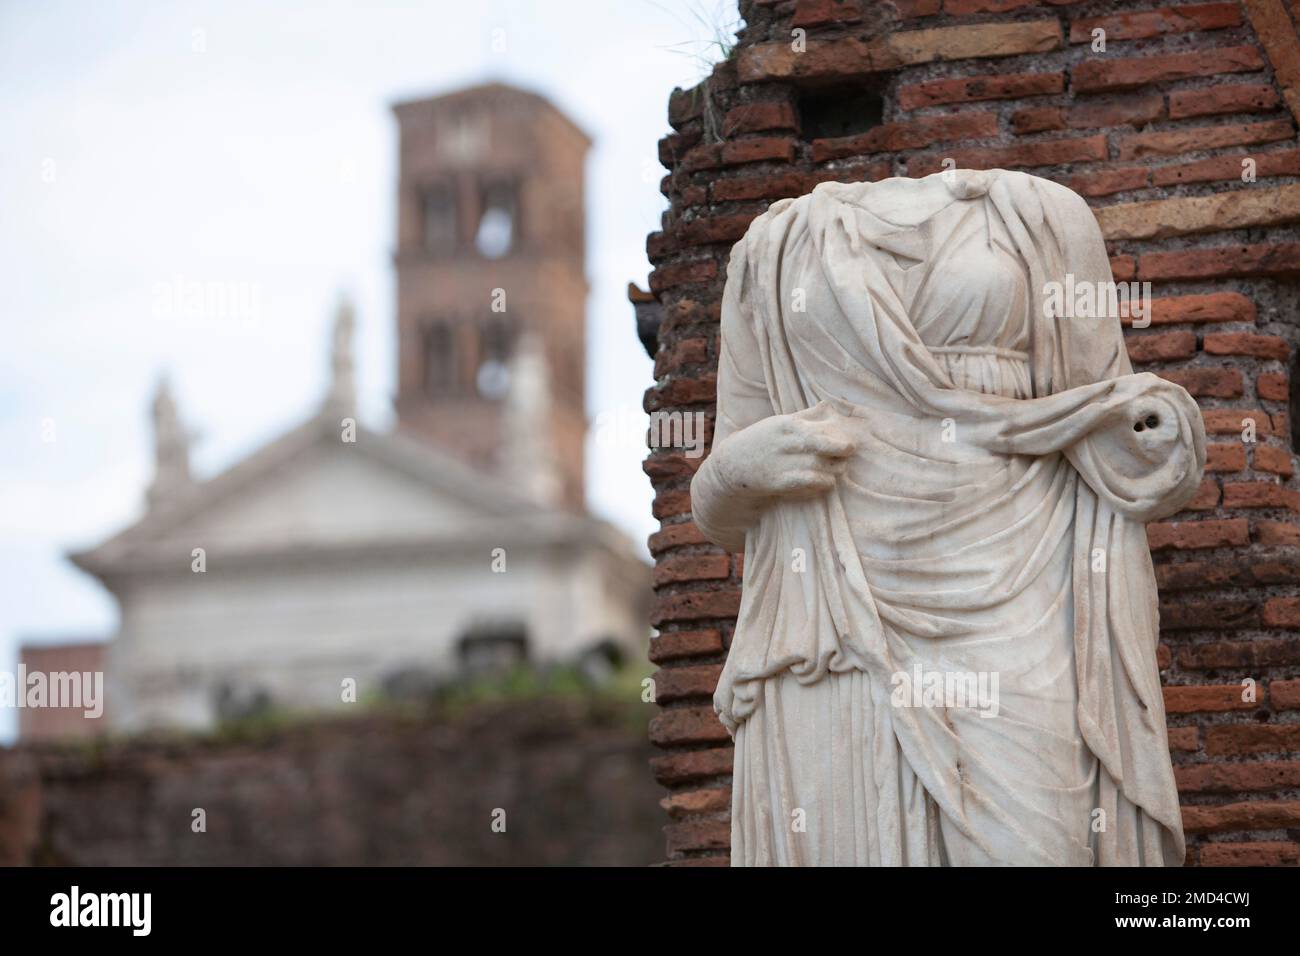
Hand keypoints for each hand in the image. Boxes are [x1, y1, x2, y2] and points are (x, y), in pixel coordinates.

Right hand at [712, 401, 855, 500]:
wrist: (731, 465)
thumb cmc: (761, 441)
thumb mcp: (779, 423)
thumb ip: (806, 416)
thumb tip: (829, 405)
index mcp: (786, 425)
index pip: (818, 429)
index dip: (838, 438)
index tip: (851, 443)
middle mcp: (784, 443)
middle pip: (820, 446)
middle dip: (840, 450)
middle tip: (849, 454)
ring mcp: (780, 463)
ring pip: (817, 466)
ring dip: (833, 469)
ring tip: (839, 469)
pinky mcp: (778, 482)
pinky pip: (806, 483)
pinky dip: (821, 483)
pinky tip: (827, 482)